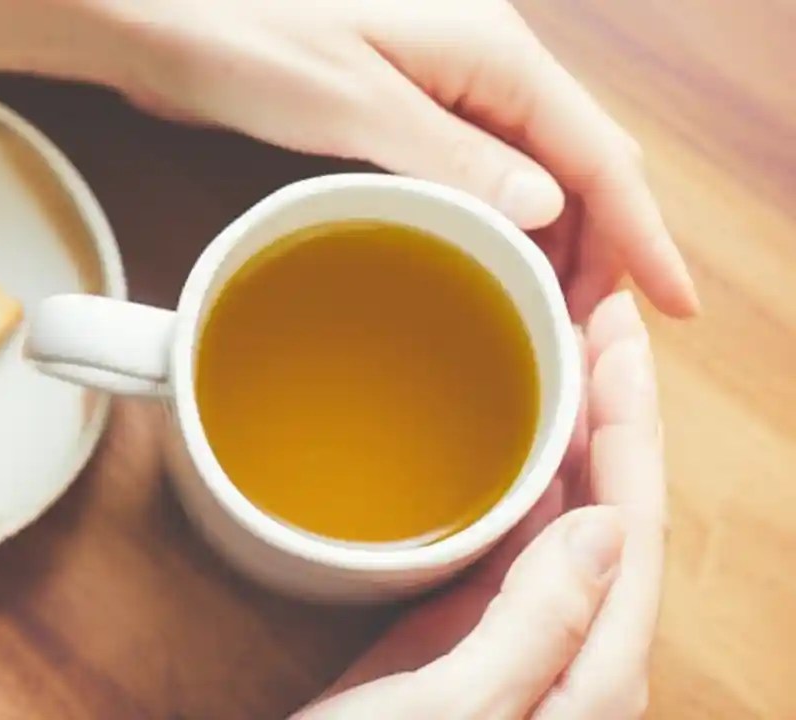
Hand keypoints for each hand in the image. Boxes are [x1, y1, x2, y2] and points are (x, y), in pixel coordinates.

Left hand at [107, 0, 697, 318]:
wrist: (161, 18)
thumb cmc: (239, 32)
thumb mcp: (350, 100)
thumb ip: (450, 156)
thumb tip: (542, 207)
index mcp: (490, 52)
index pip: (598, 150)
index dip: (644, 231)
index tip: (673, 302)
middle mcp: (479, 65)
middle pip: (576, 165)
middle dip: (599, 250)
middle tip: (591, 335)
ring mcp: (440, 88)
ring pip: (530, 174)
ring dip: (552, 245)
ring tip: (551, 320)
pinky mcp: (399, 111)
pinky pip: (476, 173)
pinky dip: (498, 227)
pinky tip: (491, 270)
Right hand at [294, 291, 665, 718]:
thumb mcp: (450, 714)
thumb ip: (538, 631)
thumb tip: (606, 526)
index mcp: (588, 677)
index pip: (635, 525)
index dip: (630, 422)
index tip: (615, 334)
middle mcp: (567, 654)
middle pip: (609, 506)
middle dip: (607, 403)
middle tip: (589, 310)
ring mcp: (513, 644)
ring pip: (560, 513)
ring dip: (562, 424)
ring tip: (551, 343)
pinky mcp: (458, 638)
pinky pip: (507, 536)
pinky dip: (511, 471)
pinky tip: (495, 427)